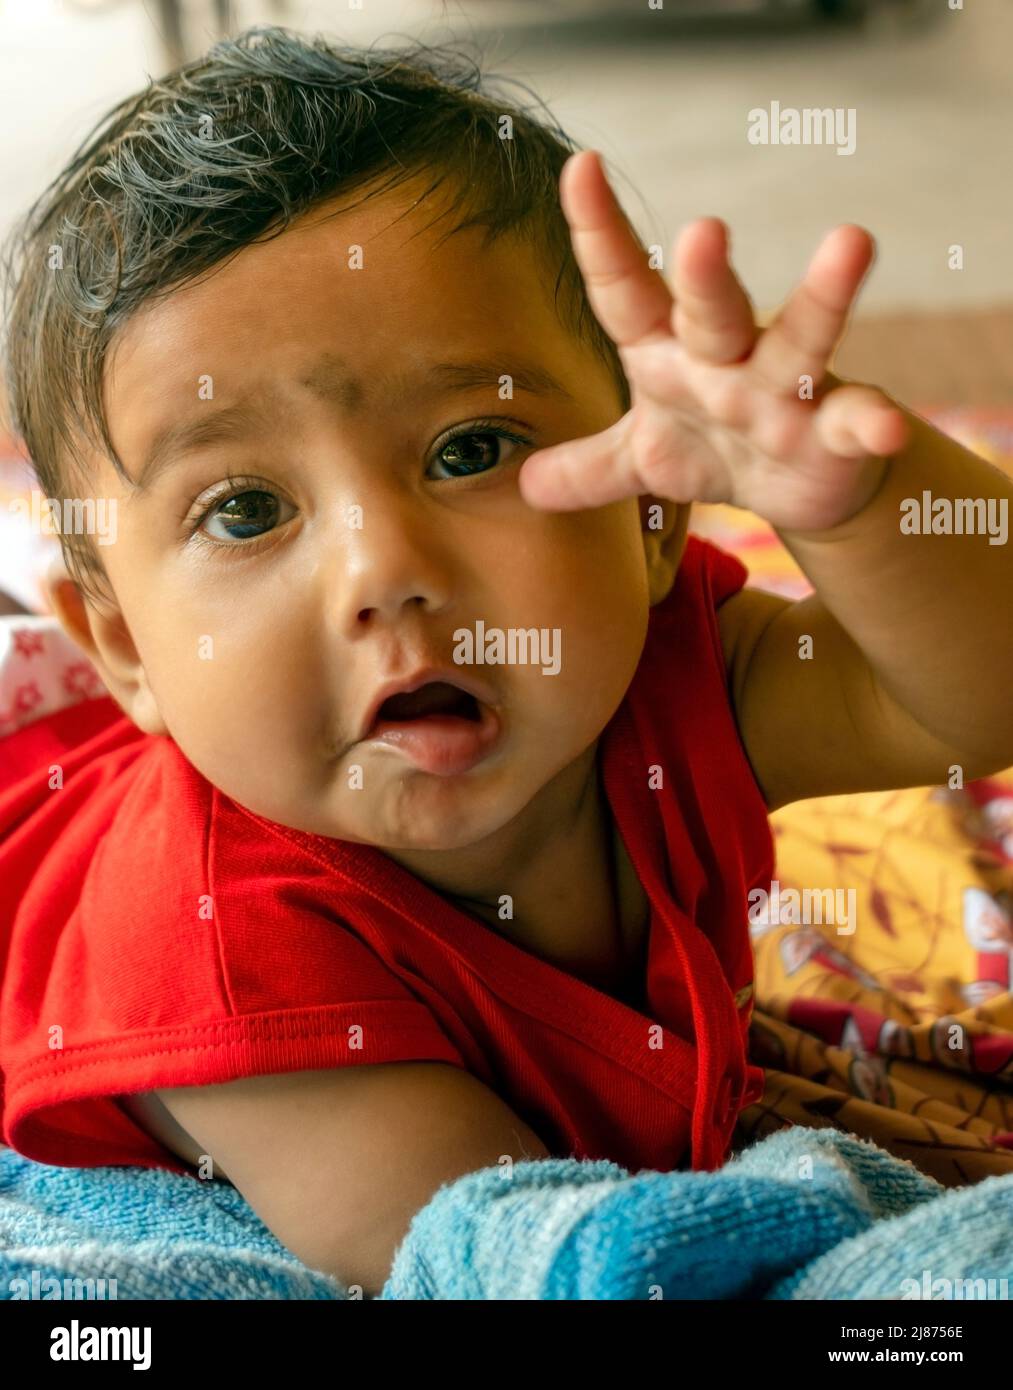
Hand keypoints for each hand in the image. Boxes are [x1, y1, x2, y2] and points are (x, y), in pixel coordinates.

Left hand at [518, 150, 909, 533]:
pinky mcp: (834, 432)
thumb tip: (521, 486)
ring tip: (851, 242)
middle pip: (711, 309)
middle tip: (702, 230)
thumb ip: (589, 468)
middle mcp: (726, 359)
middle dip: (706, 275)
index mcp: (667, 354)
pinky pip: (855, 422)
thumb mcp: (644, 459)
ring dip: (822, 296)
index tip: (579, 167)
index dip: (601, 236)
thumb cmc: (713, 448)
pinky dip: (872, 424)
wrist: (798, 485)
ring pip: (801, 339)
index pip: (626, 293)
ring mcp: (783, 391)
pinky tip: (884, 429)